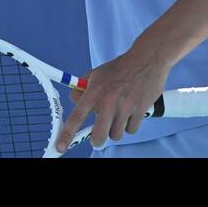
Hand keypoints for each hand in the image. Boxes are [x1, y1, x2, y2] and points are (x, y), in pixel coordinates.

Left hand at [57, 45, 172, 152]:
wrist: (146, 59)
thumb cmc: (120, 68)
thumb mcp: (96, 74)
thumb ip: (83, 89)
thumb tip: (75, 101)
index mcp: (94, 92)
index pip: (76, 117)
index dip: (67, 134)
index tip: (61, 147)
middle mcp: (108, 101)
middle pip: (98, 136)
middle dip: (97, 139)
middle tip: (98, 136)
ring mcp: (125, 107)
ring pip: (116, 135)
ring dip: (115, 130)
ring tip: (118, 117)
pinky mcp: (140, 110)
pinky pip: (131, 130)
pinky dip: (130, 126)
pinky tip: (130, 114)